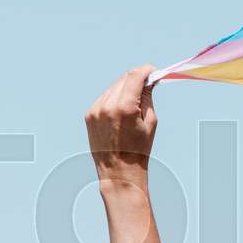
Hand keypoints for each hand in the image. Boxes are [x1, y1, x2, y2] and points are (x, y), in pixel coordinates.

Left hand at [86, 66, 157, 186]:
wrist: (118, 171)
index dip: (146, 71)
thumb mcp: (150, 121)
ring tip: (134, 103)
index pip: (134, 76)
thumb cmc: (139, 148)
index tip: (153, 72)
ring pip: (114, 87)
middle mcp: (107, 106)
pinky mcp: (89, 114)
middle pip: (124, 79)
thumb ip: (147, 96)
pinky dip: (115, 98)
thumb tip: (148, 80)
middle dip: (137, 79)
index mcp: (125, 107)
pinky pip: (105, 98)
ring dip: (125, 89)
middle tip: (148, 85)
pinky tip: (122, 112)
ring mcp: (95, 110)